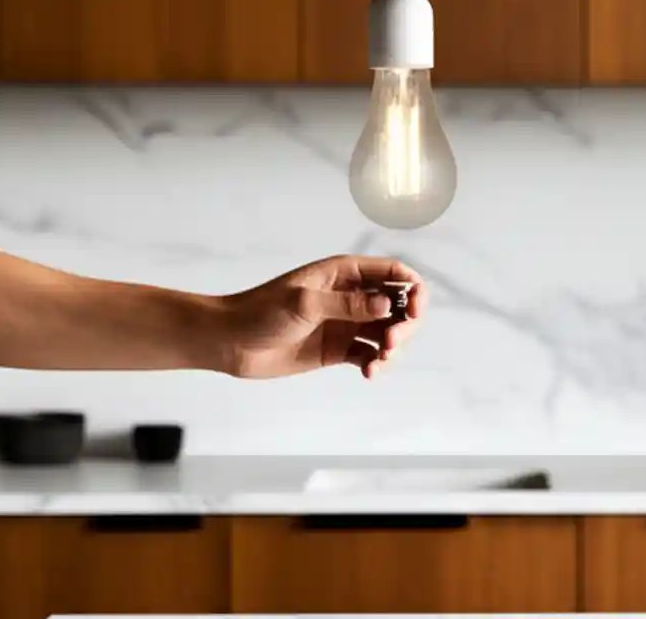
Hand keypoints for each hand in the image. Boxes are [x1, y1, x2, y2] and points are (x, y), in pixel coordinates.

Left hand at [218, 255, 426, 379]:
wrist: (230, 341)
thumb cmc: (260, 312)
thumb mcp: (304, 303)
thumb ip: (346, 305)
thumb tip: (387, 305)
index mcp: (344, 273)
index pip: (392, 272)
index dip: (412, 287)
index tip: (415, 308)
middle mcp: (351, 297)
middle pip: (398, 305)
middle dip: (405, 323)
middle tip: (391, 342)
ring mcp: (346, 324)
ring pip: (387, 332)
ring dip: (393, 347)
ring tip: (379, 361)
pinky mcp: (338, 350)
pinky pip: (370, 355)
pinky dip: (377, 364)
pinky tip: (370, 373)